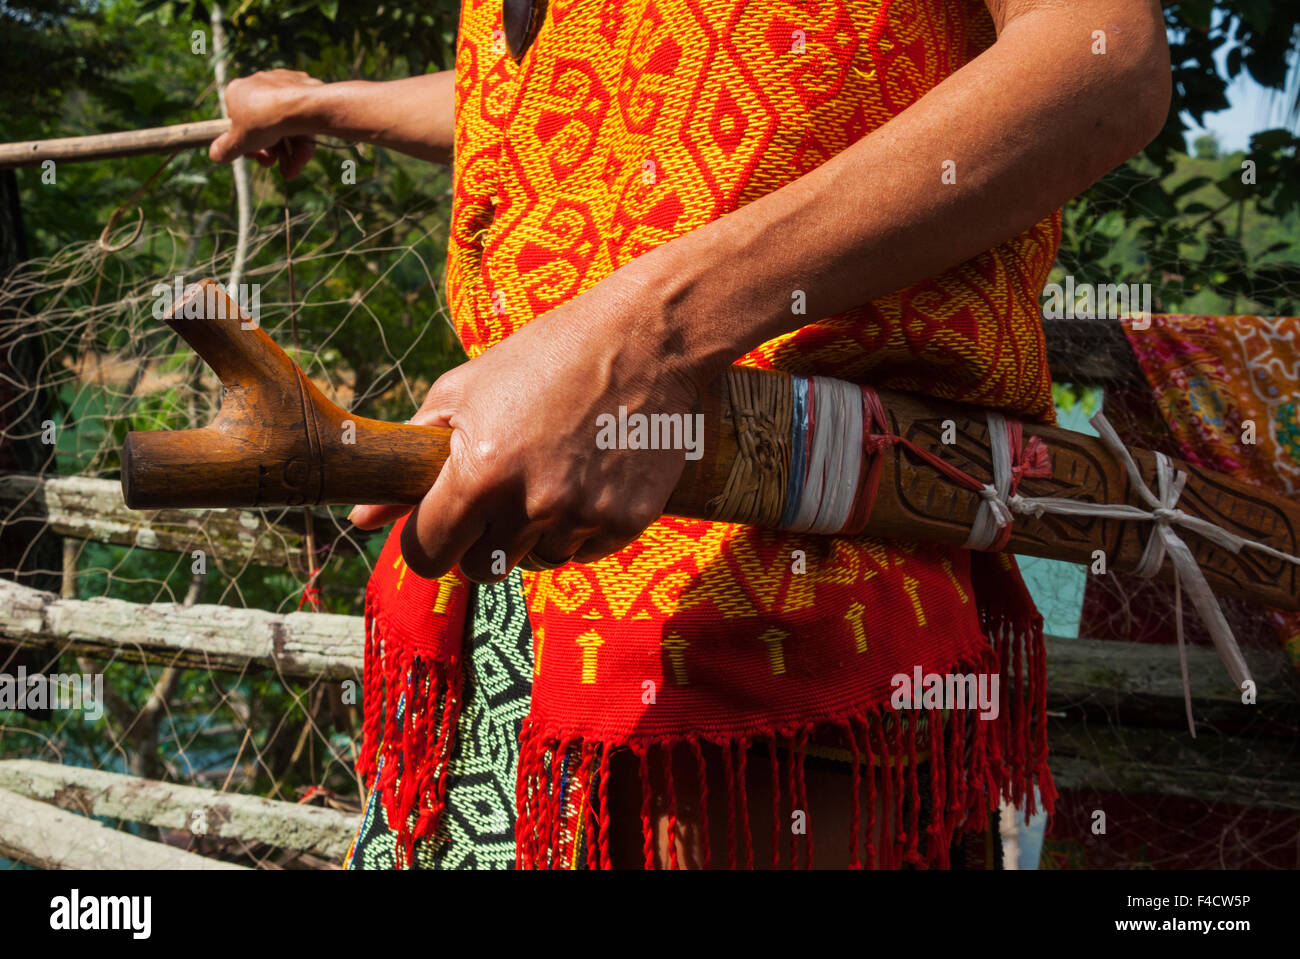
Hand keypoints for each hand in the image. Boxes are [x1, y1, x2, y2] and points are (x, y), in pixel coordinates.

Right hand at [209, 69, 322, 178]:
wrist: (300, 107)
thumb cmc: (263, 120)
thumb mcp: (240, 141)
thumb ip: (226, 148)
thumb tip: (214, 155)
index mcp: (238, 91)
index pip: (238, 120)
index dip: (245, 142)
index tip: (252, 155)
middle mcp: (259, 84)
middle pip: (263, 125)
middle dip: (268, 151)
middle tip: (272, 164)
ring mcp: (283, 86)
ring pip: (284, 125)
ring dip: (288, 152)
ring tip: (292, 169)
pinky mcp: (306, 91)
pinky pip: (301, 117)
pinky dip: (303, 139)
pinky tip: (304, 157)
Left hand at [348, 267, 704, 582]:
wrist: (646, 339)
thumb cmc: (546, 355)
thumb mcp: (466, 389)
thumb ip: (413, 455)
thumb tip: (362, 518)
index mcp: (480, 471)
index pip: (428, 554)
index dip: (425, 543)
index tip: (437, 528)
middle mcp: (532, 503)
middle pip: (481, 569)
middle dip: (479, 542)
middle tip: (497, 500)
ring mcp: (584, 515)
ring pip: (536, 562)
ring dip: (533, 535)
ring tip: (550, 477)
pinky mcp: (627, 521)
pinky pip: (585, 551)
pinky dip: (580, 528)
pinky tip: (588, 479)